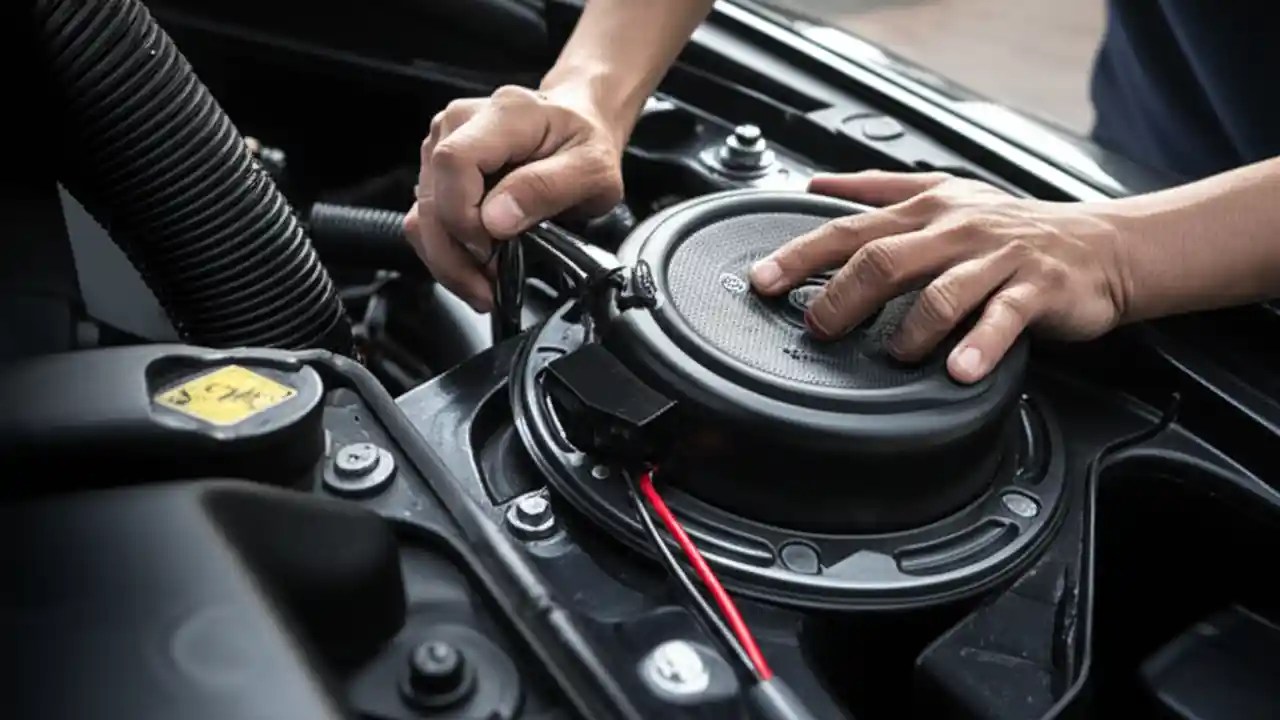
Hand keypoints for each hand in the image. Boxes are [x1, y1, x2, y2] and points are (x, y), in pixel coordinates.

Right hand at [405, 85, 624, 310]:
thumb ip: (546, 189)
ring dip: (448, 261)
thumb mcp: (593, 170)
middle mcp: (461, 123)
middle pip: (431, 197)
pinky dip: (446, 253)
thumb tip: (494, 221)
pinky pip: (426, 220)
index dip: (464, 215)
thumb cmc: (586, 144)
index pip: (454, 161)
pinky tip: (475, 270)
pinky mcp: (436, 170)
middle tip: (488, 288)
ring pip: (422, 215)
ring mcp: (442, 145)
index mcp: (503, 114)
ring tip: (484, 286)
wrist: (579, 123)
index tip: (492, 249)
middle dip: (454, 256)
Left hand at [748, 171, 1131, 382]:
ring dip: (910, 330)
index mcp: (926, 210)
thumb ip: (877, 189)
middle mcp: (956, 230)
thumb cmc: (1012, 226)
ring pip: (942, 292)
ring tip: (895, 356)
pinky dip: (979, 346)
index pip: (849, 230)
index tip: (763, 280)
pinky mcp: (1037, 289)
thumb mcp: (943, 193)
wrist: (1101, 244)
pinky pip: (1002, 318)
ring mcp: (997, 259)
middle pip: (885, 259)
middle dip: (842, 296)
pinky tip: (960, 370)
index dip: (801, 255)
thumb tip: (817, 184)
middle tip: (820, 327)